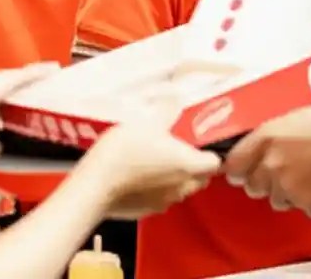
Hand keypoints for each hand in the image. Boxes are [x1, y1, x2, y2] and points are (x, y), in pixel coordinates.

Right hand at [80, 100, 220, 219]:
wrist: (96, 184)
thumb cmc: (124, 153)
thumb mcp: (148, 122)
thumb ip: (167, 110)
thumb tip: (175, 99)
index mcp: (189, 165)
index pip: (214, 163)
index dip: (209, 153)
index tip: (200, 144)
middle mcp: (181, 187)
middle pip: (200, 179)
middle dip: (194, 167)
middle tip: (178, 150)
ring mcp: (164, 202)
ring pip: (180, 190)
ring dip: (174, 178)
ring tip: (156, 162)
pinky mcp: (146, 211)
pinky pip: (159, 199)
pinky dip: (155, 190)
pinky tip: (139, 176)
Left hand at [224, 105, 310, 217]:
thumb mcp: (302, 117)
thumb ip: (275, 135)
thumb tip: (261, 147)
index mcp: (268, 137)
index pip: (233, 164)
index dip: (240, 169)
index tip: (245, 171)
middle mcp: (273, 163)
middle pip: (253, 186)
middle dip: (267, 181)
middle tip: (290, 171)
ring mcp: (289, 187)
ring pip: (277, 199)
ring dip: (290, 192)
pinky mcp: (308, 206)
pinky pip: (303, 208)